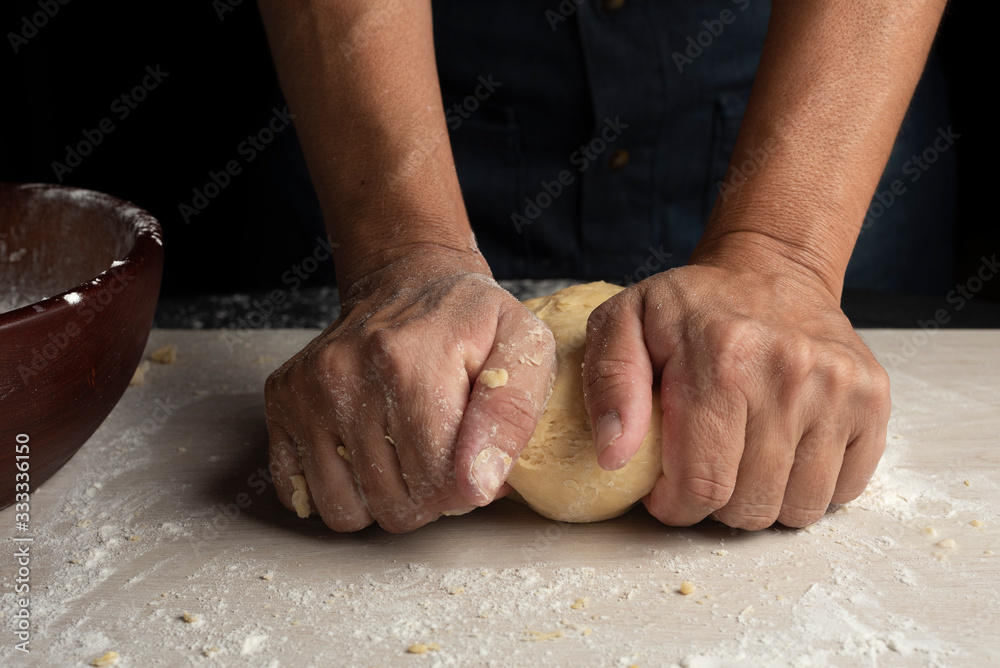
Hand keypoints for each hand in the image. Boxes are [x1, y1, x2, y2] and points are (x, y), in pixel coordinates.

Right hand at [264, 245, 555, 532]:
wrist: (408, 280)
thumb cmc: (470, 321)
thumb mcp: (523, 346)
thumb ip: (513, 415)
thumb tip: (481, 486)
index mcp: (410, 364)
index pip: (440, 483)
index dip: (468, 485)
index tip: (476, 455)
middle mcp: (346, 375)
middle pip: (394, 505)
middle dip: (427, 496)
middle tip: (440, 453)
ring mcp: (307, 390)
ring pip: (345, 511)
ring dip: (381, 499)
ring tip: (404, 456)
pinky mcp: (282, 400)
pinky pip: (300, 492)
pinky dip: (336, 489)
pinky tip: (364, 453)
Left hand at [582, 248, 890, 529]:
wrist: (770, 269)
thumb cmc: (692, 306)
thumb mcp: (624, 323)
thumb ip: (608, 385)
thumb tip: (614, 455)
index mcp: (722, 360)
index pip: (701, 484)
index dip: (675, 505)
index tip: (665, 490)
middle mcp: (789, 374)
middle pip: (750, 505)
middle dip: (716, 504)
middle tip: (704, 467)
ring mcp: (839, 388)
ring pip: (799, 508)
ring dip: (764, 500)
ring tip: (742, 459)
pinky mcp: (873, 400)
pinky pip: (845, 490)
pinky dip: (810, 487)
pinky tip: (785, 451)